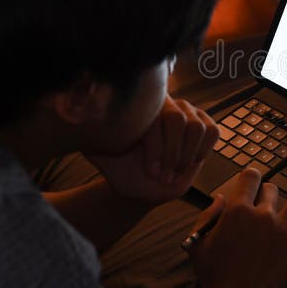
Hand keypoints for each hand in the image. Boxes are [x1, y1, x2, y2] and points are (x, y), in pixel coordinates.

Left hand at [86, 96, 218, 202]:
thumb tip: (74, 118)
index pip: (154, 119)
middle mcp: (167, 103)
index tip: (150, 173)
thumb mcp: (101, 153)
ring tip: (173, 174)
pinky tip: (189, 163)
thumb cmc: (121, 168)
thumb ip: (90, 135)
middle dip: (171, 153)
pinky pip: (212, 131)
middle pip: (178, 120)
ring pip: (196, 126)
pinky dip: (202, 149)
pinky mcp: (206, 125)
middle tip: (162, 177)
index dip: (156, 149)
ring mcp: (189, 112)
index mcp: (142, 106)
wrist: (141, 184)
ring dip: (186, 156)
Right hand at [188, 168, 286, 287]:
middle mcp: (263, 214)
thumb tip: (221, 198)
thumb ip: (208, 215)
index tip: (251, 179)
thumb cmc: (215, 276)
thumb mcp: (199, 242)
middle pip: (271, 189)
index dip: (251, 176)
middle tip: (266, 199)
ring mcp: (284, 228)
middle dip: (268, 191)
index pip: (250, 177)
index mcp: (238, 211)